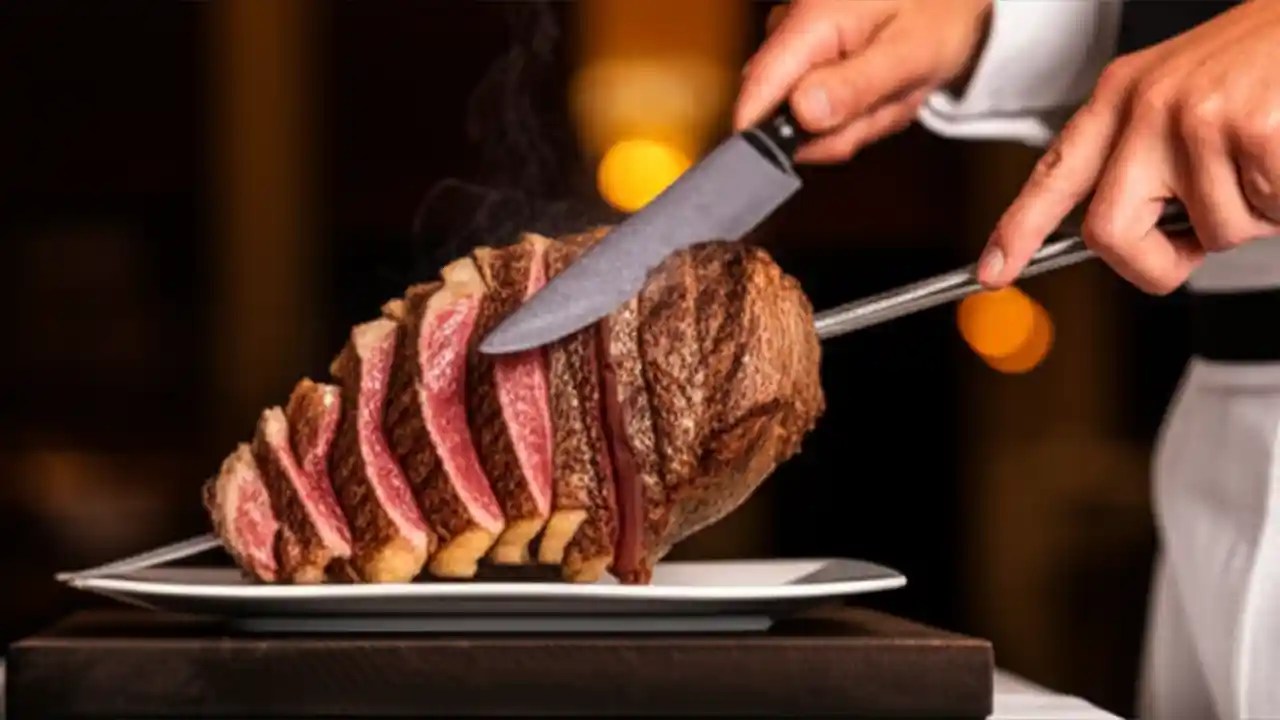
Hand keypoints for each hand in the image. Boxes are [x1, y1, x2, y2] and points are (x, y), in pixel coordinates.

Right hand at [734, 0, 991, 163]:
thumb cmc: (938, 13)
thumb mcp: (911, 54)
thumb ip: (856, 86)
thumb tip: (803, 114)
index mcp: (810, 22)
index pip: (755, 93)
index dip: (772, 137)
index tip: (824, 143)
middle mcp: (787, 30)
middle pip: (781, 116)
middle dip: (838, 128)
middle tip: (887, 103)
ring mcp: (791, 45)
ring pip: (802, 119)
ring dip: (852, 121)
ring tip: (889, 91)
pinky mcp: (799, 59)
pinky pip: (813, 109)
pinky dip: (852, 111)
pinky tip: (877, 86)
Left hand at [978, 0, 1279, 294]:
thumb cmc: (1267, 62)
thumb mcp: (1184, 97)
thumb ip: (1145, 161)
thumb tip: (1139, 236)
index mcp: (1122, 95)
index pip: (1053, 173)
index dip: (1017, 231)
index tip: (991, 272)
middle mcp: (1146, 105)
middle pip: (1107, 230)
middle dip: (1154, 263)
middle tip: (1193, 247)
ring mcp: (1195, 118)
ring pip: (1210, 232)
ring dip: (1250, 216)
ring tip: (1266, 158)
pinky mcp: (1251, 131)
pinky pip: (1263, 214)